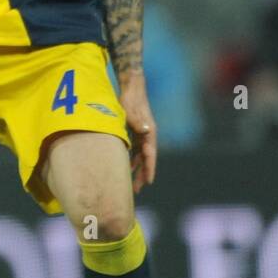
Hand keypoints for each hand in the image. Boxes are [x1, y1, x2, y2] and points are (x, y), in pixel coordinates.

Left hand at [119, 75, 156, 193]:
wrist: (131, 87)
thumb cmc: (130, 99)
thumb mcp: (131, 111)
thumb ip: (136, 122)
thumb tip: (145, 131)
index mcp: (149, 132)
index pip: (150, 154)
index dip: (149, 168)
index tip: (149, 181)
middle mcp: (148, 134)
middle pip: (146, 158)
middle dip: (142, 174)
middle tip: (137, 189)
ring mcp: (142, 133)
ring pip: (140, 155)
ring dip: (136, 168)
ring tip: (132, 183)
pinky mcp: (136, 130)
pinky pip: (135, 148)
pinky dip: (132, 158)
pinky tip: (127, 167)